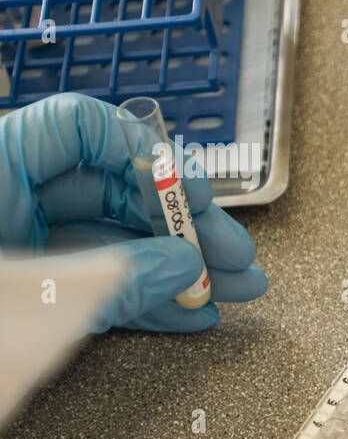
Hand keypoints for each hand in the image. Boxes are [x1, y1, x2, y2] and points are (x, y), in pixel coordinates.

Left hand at [0, 92, 266, 330]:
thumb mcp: (36, 299)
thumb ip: (114, 279)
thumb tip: (184, 266)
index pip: (80, 126)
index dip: (145, 153)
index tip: (194, 194)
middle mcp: (12, 199)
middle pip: (114, 189)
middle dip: (183, 225)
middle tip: (234, 253)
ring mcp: (22, 248)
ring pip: (114, 243)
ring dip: (178, 268)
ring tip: (232, 288)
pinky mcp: (31, 296)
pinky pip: (95, 286)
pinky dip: (145, 299)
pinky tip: (188, 312)